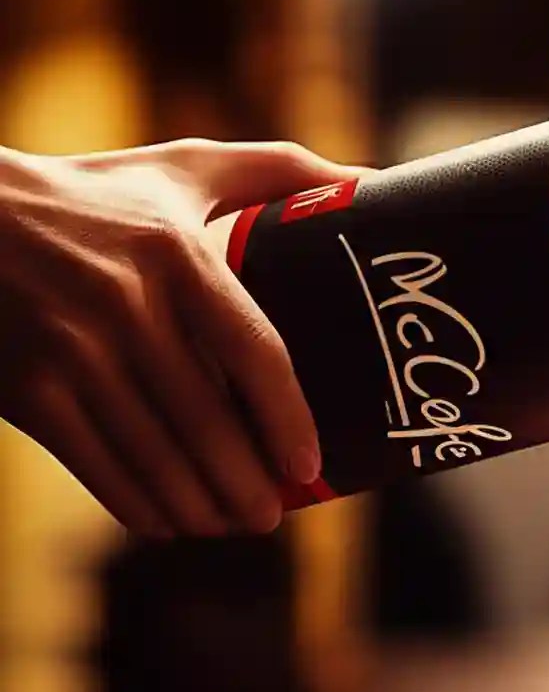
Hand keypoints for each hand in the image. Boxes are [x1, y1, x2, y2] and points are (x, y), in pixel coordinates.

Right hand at [0, 140, 366, 537]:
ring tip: (234, 524)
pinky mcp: (28, 391)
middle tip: (274, 514)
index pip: (254, 353)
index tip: (310, 465)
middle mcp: (125, 306)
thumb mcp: (184, 167)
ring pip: (155, 457)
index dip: (287, 419)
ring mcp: (72, 352)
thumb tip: (372, 181)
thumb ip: (279, 169)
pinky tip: (169, 522)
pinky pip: (98, 468)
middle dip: (248, 485)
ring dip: (202, 507)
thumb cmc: (95, 194)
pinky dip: (139, 507)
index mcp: (176, 254)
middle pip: (207, 423)